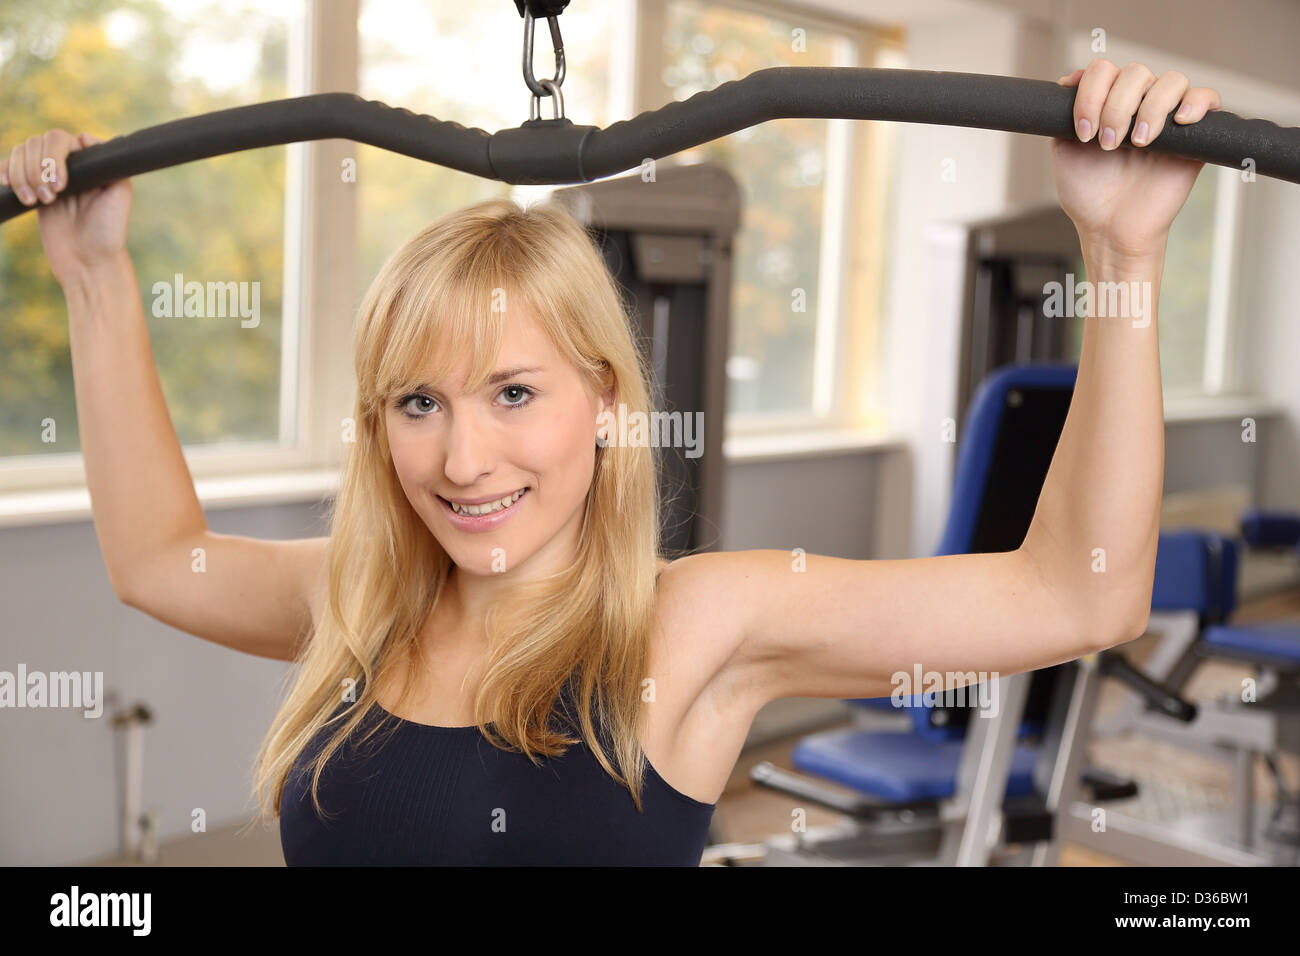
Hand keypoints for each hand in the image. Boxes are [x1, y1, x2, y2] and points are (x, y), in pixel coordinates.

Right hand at [1, 129, 132, 285]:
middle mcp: (68, 165)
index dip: (54, 158)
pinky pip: (9, 168)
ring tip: (35, 202)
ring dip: (22, 176)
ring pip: (20, 153)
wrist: (88, 262)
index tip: (61, 186)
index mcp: (89, 162)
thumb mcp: (120, 193)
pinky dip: (5, 171)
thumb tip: (83, 136)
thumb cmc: (109, 231)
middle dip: (37, 170)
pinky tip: (6, 183)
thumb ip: (109, 162)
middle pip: (36, 143)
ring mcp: (47, 176)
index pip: (60, 139)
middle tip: (49, 199)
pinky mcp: (31, 190)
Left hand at [1051, 59, 1220, 259]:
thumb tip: (1072, 76)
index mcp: (1107, 104)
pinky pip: (1207, 98)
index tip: (1083, 132)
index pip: (1104, 70)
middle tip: (1107, 144)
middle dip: (1116, 107)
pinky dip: (1197, 102)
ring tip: (1138, 143)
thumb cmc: (1088, 194)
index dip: (1091, 94)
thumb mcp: (1063, 149)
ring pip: (1171, 81)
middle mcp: (1137, 104)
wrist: (1111, 228)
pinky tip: (1179, 121)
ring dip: (1150, 109)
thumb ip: (1064, 113)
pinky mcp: (1194, 134)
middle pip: (1136, 72)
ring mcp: (1166, 117)